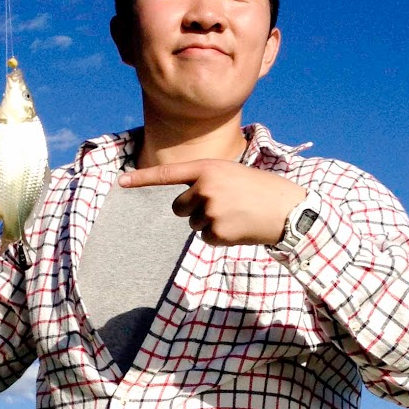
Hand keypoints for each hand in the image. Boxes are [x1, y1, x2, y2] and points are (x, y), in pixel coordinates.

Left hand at [117, 158, 307, 245]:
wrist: (288, 209)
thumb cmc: (259, 190)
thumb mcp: (231, 174)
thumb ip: (205, 181)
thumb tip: (183, 206)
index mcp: (208, 169)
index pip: (168, 173)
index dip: (142, 178)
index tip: (120, 182)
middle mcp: (205, 187)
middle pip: (179, 207)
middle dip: (194, 210)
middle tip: (223, 206)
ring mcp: (210, 210)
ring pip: (193, 224)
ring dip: (210, 224)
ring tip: (235, 215)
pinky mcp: (217, 232)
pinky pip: (206, 239)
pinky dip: (220, 237)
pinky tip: (238, 228)